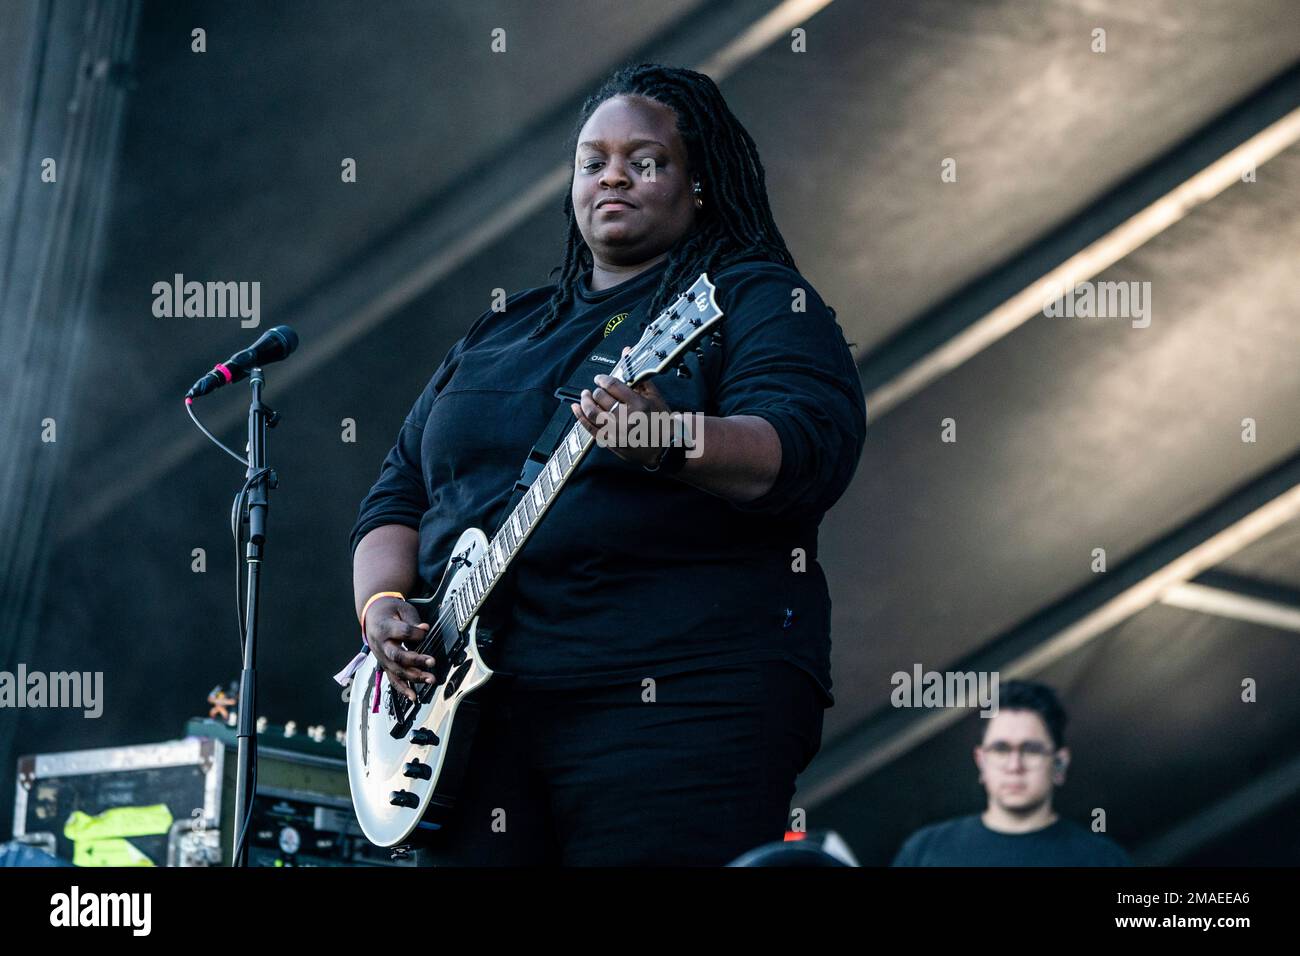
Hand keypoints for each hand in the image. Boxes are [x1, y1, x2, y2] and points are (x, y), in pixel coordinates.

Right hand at [364, 597, 435, 702]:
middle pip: (397, 655)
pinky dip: (403, 689)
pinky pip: (392, 679)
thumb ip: (412, 620)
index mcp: (384, 627)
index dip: (416, 633)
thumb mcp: (401, 609)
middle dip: (415, 661)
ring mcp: (381, 657)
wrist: (372, 616)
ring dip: (413, 677)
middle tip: (432, 662)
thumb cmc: (389, 612)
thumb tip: (424, 629)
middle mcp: (381, 645)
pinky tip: (413, 696)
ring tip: (429, 679)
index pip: (402, 633)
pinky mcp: (384, 665)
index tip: (425, 630)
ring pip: (396, 670)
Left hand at [571, 346, 672, 467]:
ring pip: (592, 411)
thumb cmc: (661, 421)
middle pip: (601, 397)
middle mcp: (627, 418)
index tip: (600, 379)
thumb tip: (626, 353)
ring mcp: (617, 431)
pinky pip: (589, 428)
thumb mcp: (655, 397)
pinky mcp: (610, 442)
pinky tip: (576, 408)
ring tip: (585, 396)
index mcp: (639, 404)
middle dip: (596, 390)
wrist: (664, 446)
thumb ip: (638, 375)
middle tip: (596, 389)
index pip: (612, 385)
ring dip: (585, 401)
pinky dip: (580, 416)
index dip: (602, 379)